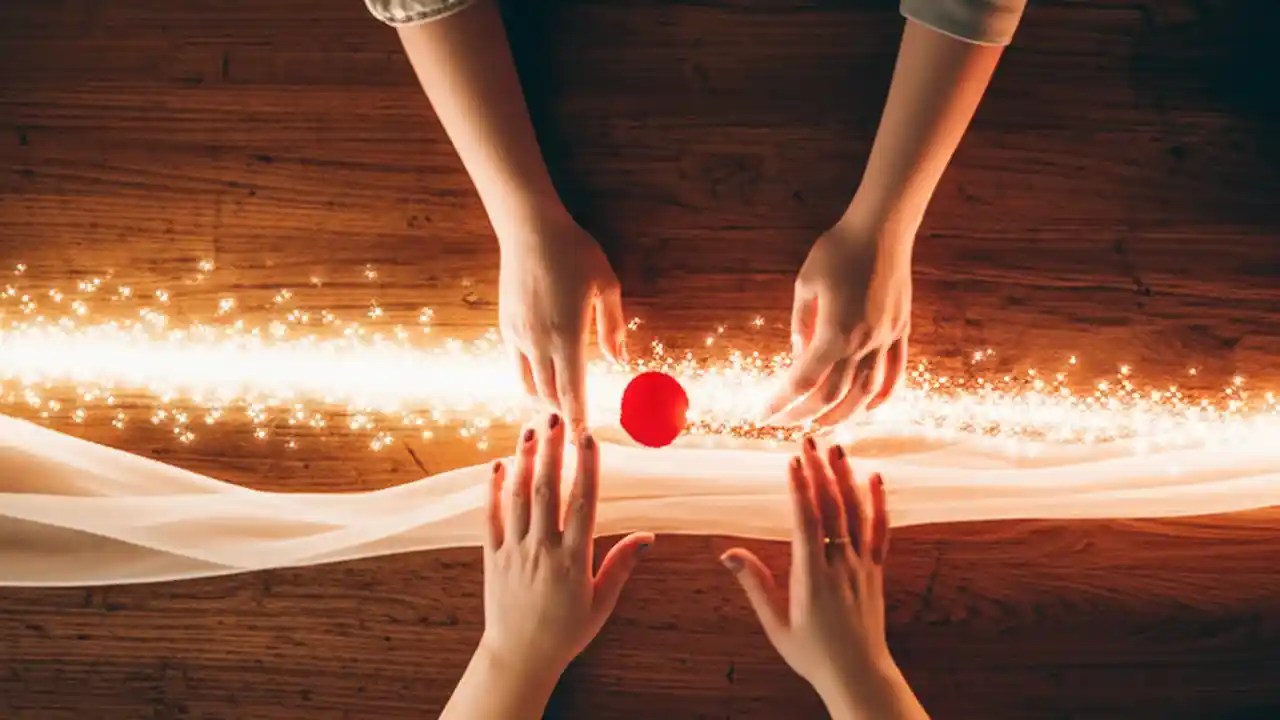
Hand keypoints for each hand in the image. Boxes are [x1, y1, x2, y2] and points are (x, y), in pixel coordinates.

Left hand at [479, 413, 651, 678]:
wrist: (520, 658)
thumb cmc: (567, 632)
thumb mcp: (601, 603)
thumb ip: (622, 565)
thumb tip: (648, 536)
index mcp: (574, 560)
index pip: (583, 502)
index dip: (586, 466)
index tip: (588, 436)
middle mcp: (543, 550)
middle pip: (547, 491)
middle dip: (552, 451)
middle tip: (555, 416)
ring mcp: (515, 552)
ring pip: (518, 498)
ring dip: (525, 461)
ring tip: (530, 429)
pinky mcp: (493, 558)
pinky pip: (491, 518)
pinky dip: (493, 490)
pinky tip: (497, 464)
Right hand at [498, 212, 626, 431]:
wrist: (529, 230)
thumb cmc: (574, 253)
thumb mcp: (606, 285)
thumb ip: (613, 327)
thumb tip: (619, 360)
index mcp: (567, 336)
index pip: (572, 393)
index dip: (578, 421)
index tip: (583, 439)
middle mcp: (538, 343)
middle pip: (549, 396)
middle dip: (562, 417)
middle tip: (573, 432)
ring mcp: (518, 336)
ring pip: (528, 386)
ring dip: (544, 402)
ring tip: (557, 412)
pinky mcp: (506, 327)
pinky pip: (516, 367)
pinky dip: (529, 382)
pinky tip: (541, 382)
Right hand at [721, 438, 927, 719]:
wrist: (858, 673)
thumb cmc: (811, 652)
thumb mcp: (775, 624)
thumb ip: (754, 584)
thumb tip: (727, 553)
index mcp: (814, 577)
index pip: (808, 523)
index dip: (800, 490)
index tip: (792, 461)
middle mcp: (841, 565)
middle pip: (832, 509)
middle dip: (819, 472)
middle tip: (809, 441)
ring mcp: (863, 566)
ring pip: (856, 513)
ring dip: (845, 478)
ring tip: (836, 448)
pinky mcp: (876, 569)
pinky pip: (879, 530)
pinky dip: (877, 502)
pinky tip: (873, 478)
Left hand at [763, 215, 910, 426]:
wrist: (881, 228)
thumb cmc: (837, 250)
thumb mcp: (806, 284)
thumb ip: (801, 325)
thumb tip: (799, 357)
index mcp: (834, 333)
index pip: (802, 381)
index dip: (781, 403)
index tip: (763, 415)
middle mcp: (862, 343)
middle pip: (832, 396)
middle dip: (805, 416)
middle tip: (785, 423)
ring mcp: (885, 339)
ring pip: (865, 394)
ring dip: (842, 415)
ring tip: (821, 425)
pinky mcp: (900, 331)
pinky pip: (894, 374)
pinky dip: (881, 396)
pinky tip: (868, 408)